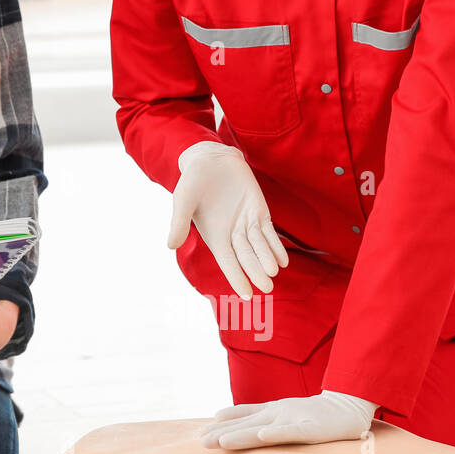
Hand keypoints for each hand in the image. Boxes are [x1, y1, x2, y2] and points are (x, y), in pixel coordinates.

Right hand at [170, 141, 288, 299]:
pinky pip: (269, 232)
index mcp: (215, 237)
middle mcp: (232, 234)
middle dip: (256, 272)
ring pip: (260, 246)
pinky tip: (283, 260)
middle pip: (247, 257)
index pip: (228, 262)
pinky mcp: (259, 211)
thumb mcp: (183, 200)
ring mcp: (247, 223)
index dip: (236, 278)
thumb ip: (179, 222)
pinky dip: (276, 246)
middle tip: (267, 287)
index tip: (246, 294)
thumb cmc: (193, 182)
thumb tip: (171, 245)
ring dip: (267, 259)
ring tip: (274, 272)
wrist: (211, 159)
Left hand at [201, 391, 378, 449]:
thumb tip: (230, 420)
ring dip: (242, 435)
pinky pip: (292, 431)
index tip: (200, 434)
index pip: (242, 419)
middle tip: (201, 442)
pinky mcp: (311, 428)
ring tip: (222, 442)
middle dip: (223, 433)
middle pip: (247, 425)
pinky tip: (262, 436)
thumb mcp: (284, 413)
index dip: (221, 426)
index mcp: (273, 412)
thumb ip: (259, 416)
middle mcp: (279, 414)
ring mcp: (294, 419)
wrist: (349, 406)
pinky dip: (276, 433)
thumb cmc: (315, 413)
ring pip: (263, 429)